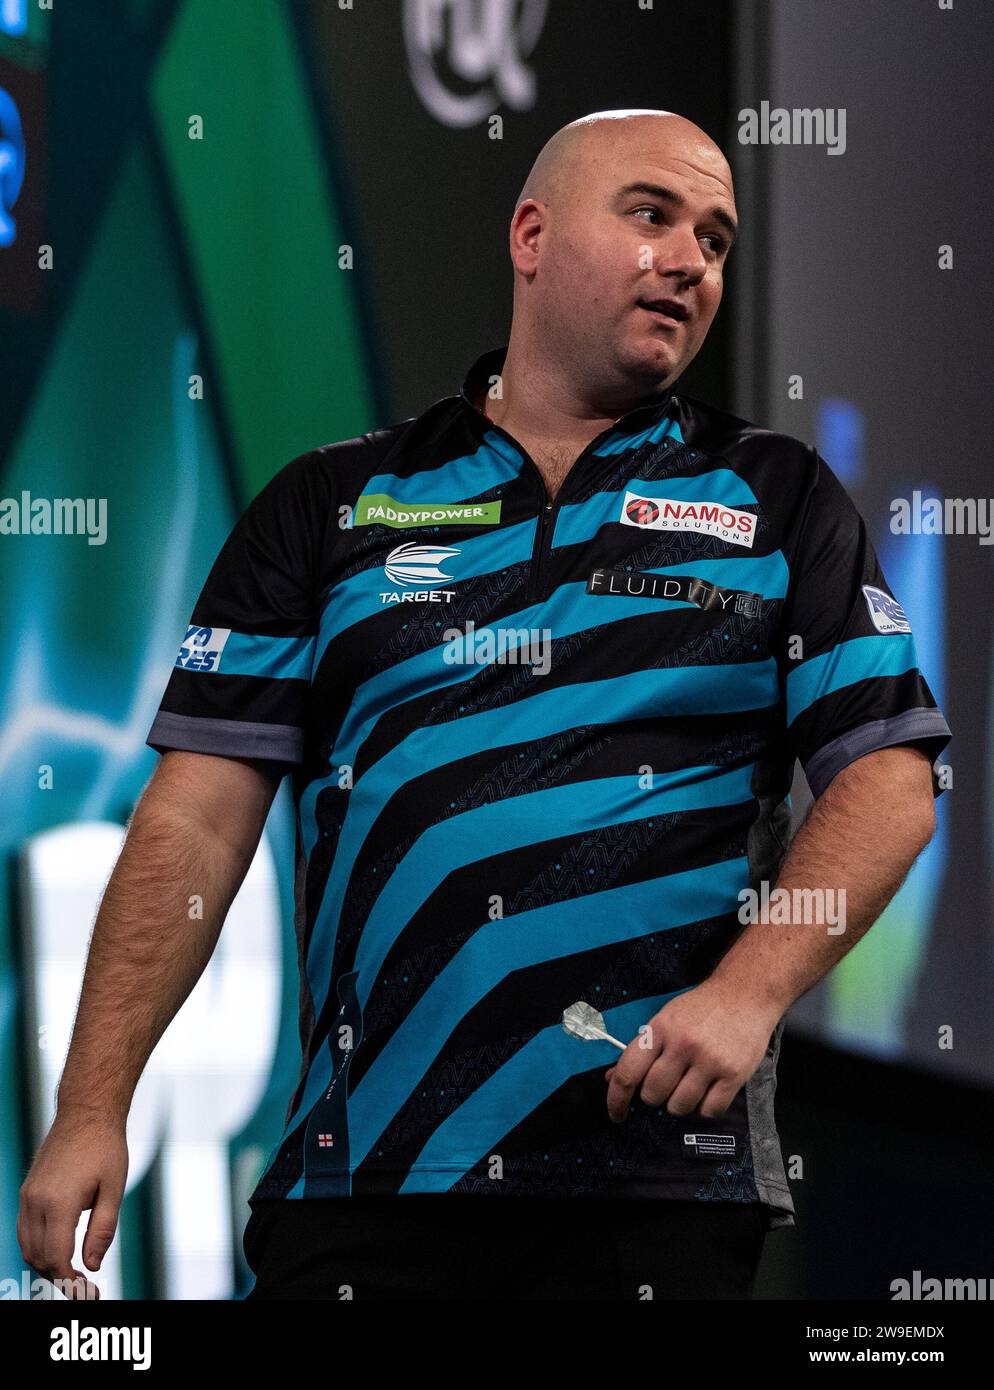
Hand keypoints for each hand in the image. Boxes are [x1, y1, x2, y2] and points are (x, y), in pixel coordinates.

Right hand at [17, 1111, 128, 1298]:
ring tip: (72, 1273)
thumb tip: (92, 1265)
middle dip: (59, 1277)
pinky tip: (58, 1250)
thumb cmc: (105, 1147)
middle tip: (83, 1287)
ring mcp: (27, 1196)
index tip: (87, 1291)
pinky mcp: (27, 1190)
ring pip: (28, 1247)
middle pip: (39, 1257)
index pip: (57, 1258)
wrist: (86, 1113)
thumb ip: (103, 1230)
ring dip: (46, 1264)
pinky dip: (38, 1247)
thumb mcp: (113, 1189)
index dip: (71, 1281)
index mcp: (59, 1203)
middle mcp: (36, 1202)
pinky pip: (25, 1230)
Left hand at [604, 979, 780, 1123]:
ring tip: (689, 1085)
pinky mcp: (734, 1074)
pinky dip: (705, 1108)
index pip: (628, 1073)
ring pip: (679, 1106)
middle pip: (653, 1094)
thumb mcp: (666, 1019)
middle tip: (667, 1083)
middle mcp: (683, 1045)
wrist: (745, 994)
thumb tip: (612, 1079)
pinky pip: (709, 1111)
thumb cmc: (702, 1008)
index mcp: (660, 1029)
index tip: (617, 1114)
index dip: (616, 1100)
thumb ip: (641, 1049)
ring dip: (680, 1104)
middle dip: (655, 1096)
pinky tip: (708, 1090)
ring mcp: (709, 1060)